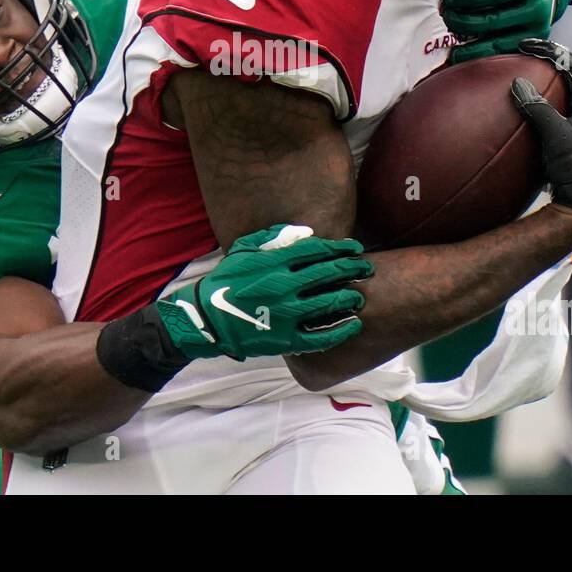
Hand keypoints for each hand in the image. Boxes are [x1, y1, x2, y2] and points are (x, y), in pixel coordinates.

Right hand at [156, 224, 372, 360]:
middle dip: (351, 269)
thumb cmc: (227, 280)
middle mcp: (281, 285)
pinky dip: (339, 330)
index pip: (316, 250)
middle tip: (366, 268)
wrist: (206, 318)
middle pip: (328, 274)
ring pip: (328, 303)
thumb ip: (274, 237)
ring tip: (359, 294)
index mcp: (273, 261)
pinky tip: (353, 324)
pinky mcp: (284, 338)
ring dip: (348, 297)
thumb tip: (306, 233)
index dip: (340, 248)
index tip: (354, 248)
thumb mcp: (244, 249)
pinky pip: (319, 336)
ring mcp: (284, 313)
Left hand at [443, 0, 571, 63]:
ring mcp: (536, 31)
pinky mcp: (533, 47)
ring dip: (467, 44)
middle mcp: (536, 9)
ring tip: (452, 40)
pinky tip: (465, 53)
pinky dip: (481, 55)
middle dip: (461, 21)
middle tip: (447, 17)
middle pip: (490, 21)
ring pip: (495, 43)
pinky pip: (502, 54)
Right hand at [509, 37, 571, 216]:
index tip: (525, 46)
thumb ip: (539, 109)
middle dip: (538, 63)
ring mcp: (570, 125)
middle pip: (560, 76)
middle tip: (514, 56)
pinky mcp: (558, 139)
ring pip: (550, 95)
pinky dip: (525, 106)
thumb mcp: (559, 137)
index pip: (571, 64)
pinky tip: (506, 110)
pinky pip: (541, 114)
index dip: (550, 50)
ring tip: (507, 77)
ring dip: (531, 85)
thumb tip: (517, 83)